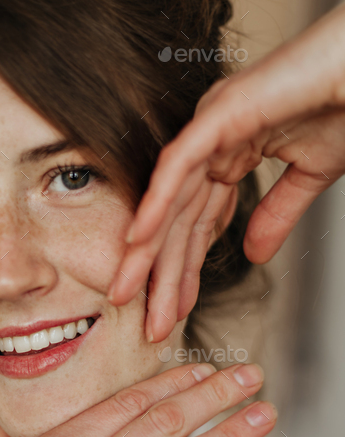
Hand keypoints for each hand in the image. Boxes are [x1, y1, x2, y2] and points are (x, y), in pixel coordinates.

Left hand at [108, 1, 344, 342]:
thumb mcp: (309, 176)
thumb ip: (276, 213)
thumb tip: (253, 255)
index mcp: (232, 153)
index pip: (200, 223)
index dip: (185, 271)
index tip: (174, 312)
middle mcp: (214, 141)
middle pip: (179, 220)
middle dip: (161, 275)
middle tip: (148, 323)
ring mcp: (214, 125)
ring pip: (173, 200)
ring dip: (149, 252)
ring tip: (127, 294)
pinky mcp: (222, 113)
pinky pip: (180, 164)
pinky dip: (158, 201)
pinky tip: (139, 239)